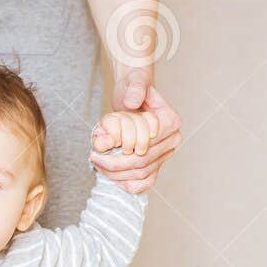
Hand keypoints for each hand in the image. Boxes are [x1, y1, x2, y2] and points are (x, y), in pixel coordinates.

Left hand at [90, 71, 181, 194]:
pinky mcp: (158, 163)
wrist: (135, 95)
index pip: (145, 145)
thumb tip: (131, 103)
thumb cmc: (134, 88)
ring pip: (142, 174)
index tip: (97, 149)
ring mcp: (166, 154)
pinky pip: (145, 182)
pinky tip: (111, 177)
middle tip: (93, 158)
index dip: (120, 150)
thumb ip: (134, 89)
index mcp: (170, 122)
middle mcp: (173, 140)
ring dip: (117, 174)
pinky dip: (128, 184)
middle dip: (115, 164)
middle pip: (142, 162)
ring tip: (98, 164)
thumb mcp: (133, 82)